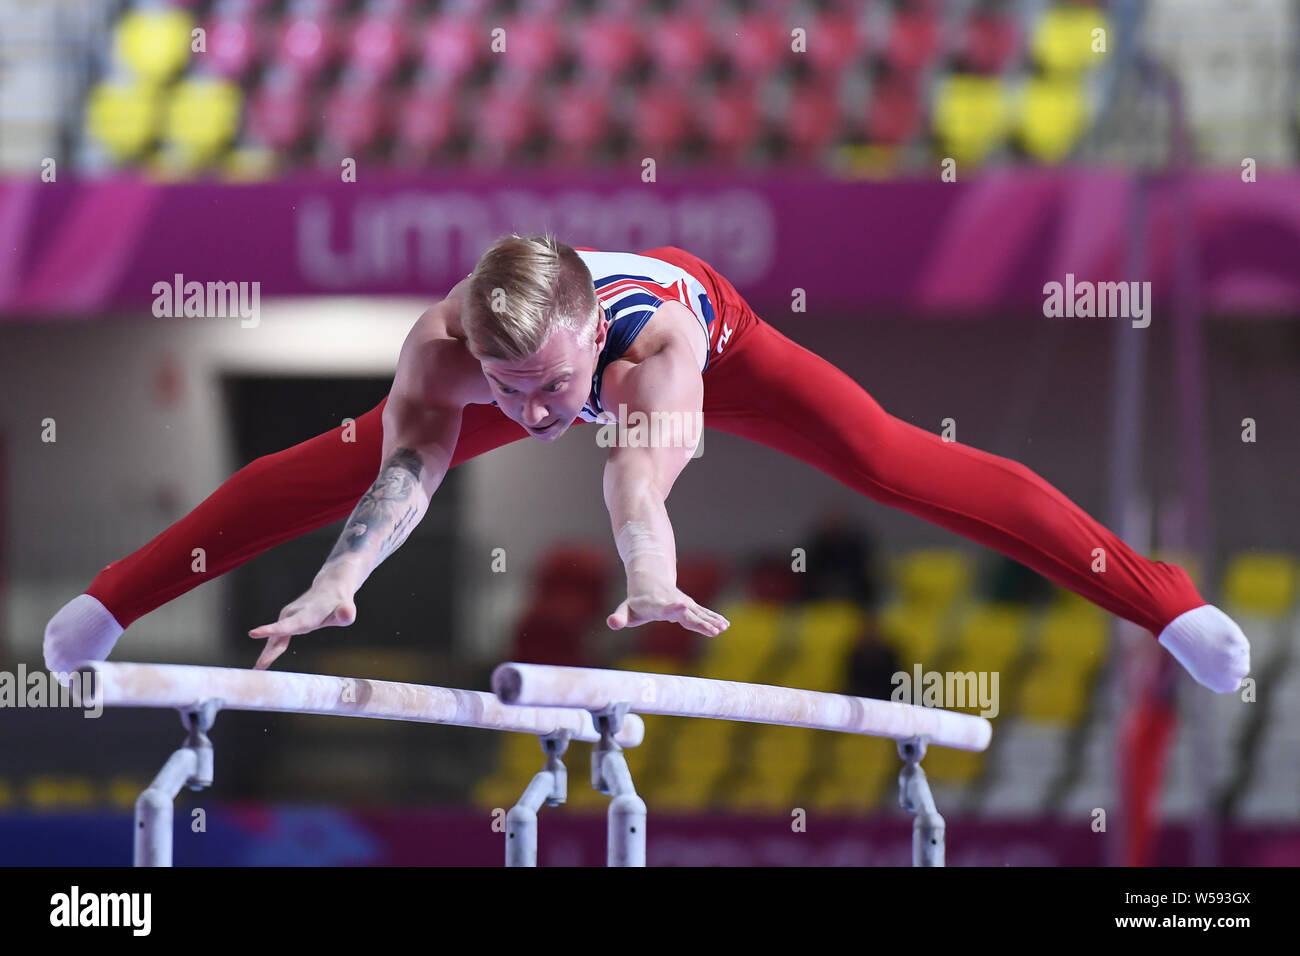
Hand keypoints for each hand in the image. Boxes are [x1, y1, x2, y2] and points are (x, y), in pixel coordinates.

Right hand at [248, 584, 357, 669]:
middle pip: (277, 636)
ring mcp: (287, 616)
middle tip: (256, 669)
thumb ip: (346, 613)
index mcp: (306, 614)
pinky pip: (276, 637)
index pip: (288, 625)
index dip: (271, 630)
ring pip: (274, 638)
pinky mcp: (285, 620)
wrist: (330, 588)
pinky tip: (263, 663)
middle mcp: (292, 614)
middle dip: (267, 653)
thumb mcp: (347, 609)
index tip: (253, 633)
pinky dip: (270, 650)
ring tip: (256, 671)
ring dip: (266, 654)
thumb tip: (347, 615)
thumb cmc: (339, 603)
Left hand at [607, 587, 729, 636]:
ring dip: (710, 621)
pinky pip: (703, 613)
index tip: (682, 607)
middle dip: (700, 621)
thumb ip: (619, 617)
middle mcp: (672, 603)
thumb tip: (612, 623)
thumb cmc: (637, 600)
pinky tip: (725, 625)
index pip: (664, 608)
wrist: (650, 579)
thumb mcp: (625, 609)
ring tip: (722, 628)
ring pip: (698, 613)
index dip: (672, 608)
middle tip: (713, 630)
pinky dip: (713, 618)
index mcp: (655, 605)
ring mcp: (683, 604)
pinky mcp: (690, 606)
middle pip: (687, 614)